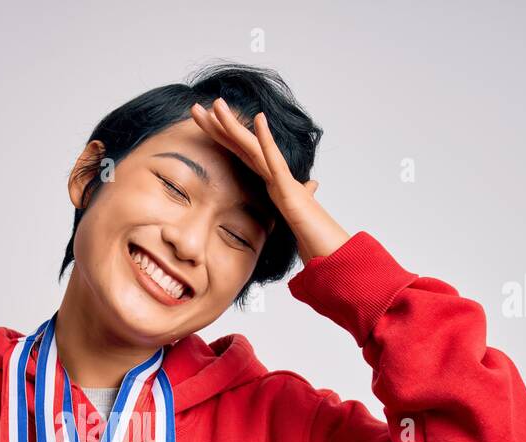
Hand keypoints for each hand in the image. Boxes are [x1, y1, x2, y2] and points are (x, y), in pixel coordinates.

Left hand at [190, 97, 350, 260]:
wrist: (330, 254)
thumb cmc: (315, 236)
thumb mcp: (297, 216)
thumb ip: (299, 201)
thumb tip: (309, 188)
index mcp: (271, 182)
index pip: (241, 155)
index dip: (221, 138)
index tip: (203, 122)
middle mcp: (275, 177)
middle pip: (240, 147)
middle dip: (217, 126)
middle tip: (194, 107)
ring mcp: (281, 182)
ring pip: (253, 148)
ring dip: (234, 126)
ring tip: (216, 104)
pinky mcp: (289, 191)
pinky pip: (275, 162)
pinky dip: (267, 141)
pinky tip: (258, 119)